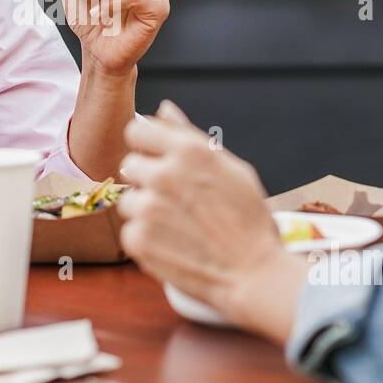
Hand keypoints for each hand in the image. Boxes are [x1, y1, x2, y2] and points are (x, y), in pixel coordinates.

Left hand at [116, 101, 304, 344]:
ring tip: (178, 225)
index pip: (137, 130)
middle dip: (147, 179)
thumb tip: (164, 109)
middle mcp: (163, 175)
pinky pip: (130, 230)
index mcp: (188, 151)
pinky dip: (146, 238)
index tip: (156, 158)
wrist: (254, 273)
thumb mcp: (232, 168)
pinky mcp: (138, 240)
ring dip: (145, 210)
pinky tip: (173, 244)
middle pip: (130, 165)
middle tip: (175, 199)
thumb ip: (190, 136)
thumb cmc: (249, 221)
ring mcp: (148, 208)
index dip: (147, 145)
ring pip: (129, 200)